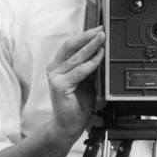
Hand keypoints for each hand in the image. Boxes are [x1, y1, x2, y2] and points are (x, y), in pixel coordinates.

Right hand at [45, 27, 104, 141]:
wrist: (68, 126)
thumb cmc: (76, 106)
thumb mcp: (85, 81)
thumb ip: (88, 67)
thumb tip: (100, 50)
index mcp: (58, 66)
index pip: (70, 46)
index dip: (84, 36)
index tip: (98, 29)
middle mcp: (54, 70)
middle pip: (70, 46)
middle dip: (87, 36)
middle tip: (101, 30)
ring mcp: (55, 77)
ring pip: (76, 57)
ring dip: (91, 46)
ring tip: (102, 39)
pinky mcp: (59, 86)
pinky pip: (79, 71)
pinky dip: (91, 63)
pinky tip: (100, 56)